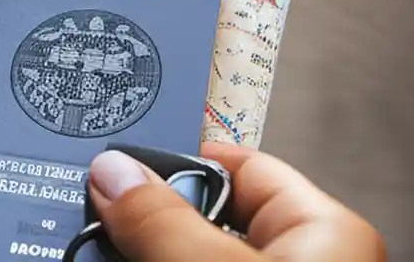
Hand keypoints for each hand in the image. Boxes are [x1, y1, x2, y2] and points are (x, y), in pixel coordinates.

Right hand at [88, 141, 384, 260]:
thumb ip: (164, 222)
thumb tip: (114, 173)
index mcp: (325, 235)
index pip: (239, 166)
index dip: (173, 162)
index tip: (115, 166)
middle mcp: (299, 261)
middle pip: (202, 214)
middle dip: (144, 212)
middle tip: (92, 211)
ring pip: (180, 252)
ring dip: (132, 248)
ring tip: (89, 243)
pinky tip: (101, 261)